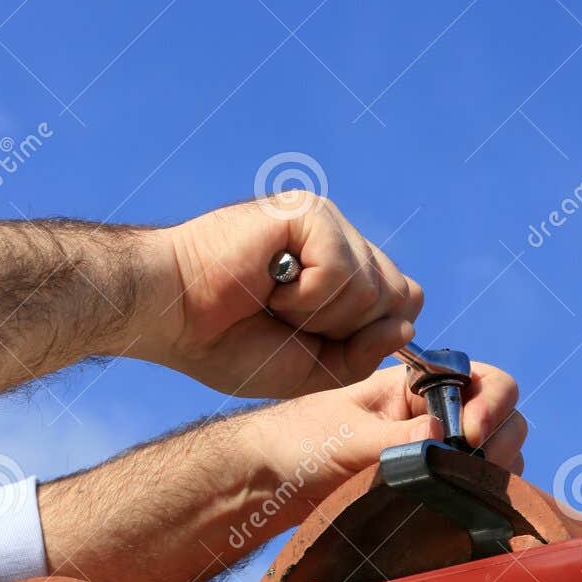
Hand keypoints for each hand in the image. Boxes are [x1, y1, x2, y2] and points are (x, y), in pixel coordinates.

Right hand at [143, 194, 423, 399]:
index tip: (317, 339)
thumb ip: (363, 354)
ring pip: (373, 286)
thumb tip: (407, 325)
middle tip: (289, 321)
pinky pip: (343, 270)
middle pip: (397, 295)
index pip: (403, 299)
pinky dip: (306, 296)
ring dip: (320, 314)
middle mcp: (340, 241)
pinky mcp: (308, 212)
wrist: (174, 318)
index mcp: (343, 272)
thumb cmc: (230, 343)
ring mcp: (326, 222)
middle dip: (347, 329)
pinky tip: (270, 285)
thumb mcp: (312, 369)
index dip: (374, 333)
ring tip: (274, 301)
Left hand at [243, 358, 525, 526]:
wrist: (267, 484)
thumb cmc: (298, 442)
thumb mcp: (347, 435)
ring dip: (494, 472)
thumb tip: (446, 436)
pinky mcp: (435, 491)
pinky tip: (464, 510)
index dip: (491, 404)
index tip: (472, 434)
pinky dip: (483, 499)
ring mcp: (440, 456)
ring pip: (498, 457)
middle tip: (468, 469)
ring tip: (465, 490)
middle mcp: (438, 416)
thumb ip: (396, 436)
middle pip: (505, 418)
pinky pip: (478, 491)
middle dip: (499, 441)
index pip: (485, 381)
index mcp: (419, 386)